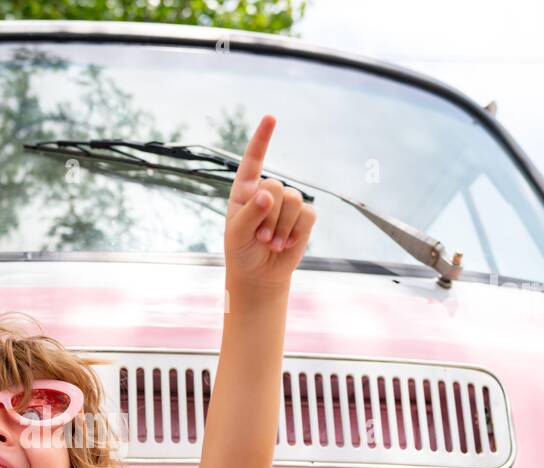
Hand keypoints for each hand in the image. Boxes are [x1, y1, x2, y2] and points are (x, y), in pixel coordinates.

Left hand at [224, 114, 315, 290]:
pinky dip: (295, 233)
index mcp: (245, 190)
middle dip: (269, 215)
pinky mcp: (304, 218)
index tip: (271, 118)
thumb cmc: (242, 250)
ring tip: (271, 242)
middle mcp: (267, 192)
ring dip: (281, 228)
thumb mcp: (236, 233)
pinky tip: (286, 243)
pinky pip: (307, 215)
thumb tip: (268, 194)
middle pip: (276, 187)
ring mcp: (287, 204)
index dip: (262, 138)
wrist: (259, 273)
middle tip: (261, 236)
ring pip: (294, 200)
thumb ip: (250, 213)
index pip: (254, 160)